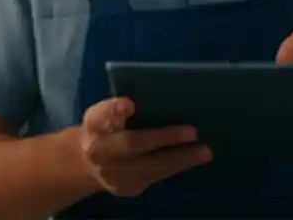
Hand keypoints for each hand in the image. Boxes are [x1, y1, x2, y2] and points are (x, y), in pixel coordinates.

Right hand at [79, 97, 211, 197]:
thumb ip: (115, 109)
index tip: (129, 104)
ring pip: (150, 166)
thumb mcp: (103, 114)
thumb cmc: (103, 130)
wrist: (87, 165)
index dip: (114, 111)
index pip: (102, 117)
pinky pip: (155, 176)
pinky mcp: (127, 189)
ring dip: (180, 159)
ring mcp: (113, 174)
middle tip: (193, 132)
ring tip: (204, 151)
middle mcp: (100, 152)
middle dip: (164, 138)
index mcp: (93, 126)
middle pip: (133, 144)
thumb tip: (131, 104)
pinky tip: (192, 159)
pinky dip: (175, 167)